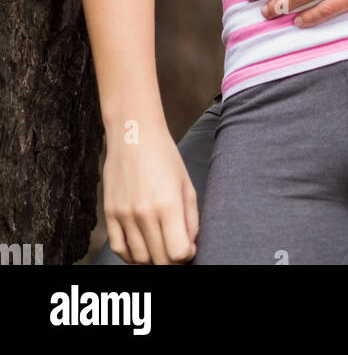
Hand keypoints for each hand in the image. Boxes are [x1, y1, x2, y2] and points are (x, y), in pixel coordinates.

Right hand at [103, 125, 198, 264]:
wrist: (133, 134)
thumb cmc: (164, 156)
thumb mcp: (186, 184)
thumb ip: (191, 218)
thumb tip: (191, 245)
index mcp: (168, 205)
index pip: (178, 252)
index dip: (187, 255)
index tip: (190, 248)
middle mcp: (144, 213)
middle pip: (159, 259)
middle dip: (172, 261)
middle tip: (176, 251)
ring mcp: (124, 215)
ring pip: (139, 258)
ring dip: (153, 260)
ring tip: (161, 249)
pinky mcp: (110, 214)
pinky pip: (119, 249)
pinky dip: (131, 256)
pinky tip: (141, 249)